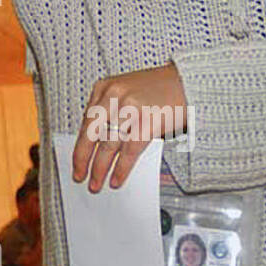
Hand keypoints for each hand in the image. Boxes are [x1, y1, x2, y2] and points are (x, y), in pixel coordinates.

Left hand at [72, 62, 186, 191]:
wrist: (189, 81)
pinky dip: (121, 168)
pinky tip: (116, 180)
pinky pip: (128, 151)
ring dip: (100, 169)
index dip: (79, 145)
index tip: (76, 161)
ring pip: (108, 145)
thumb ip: (110, 111)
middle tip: (78, 176)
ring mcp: (130, 109)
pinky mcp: (147, 122)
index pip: (85, 122)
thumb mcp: (125, 92)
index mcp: (104, 88)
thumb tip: (97, 145)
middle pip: (91, 134)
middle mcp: (113, 96)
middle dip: (83, 159)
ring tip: (96, 184)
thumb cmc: (158, 89)